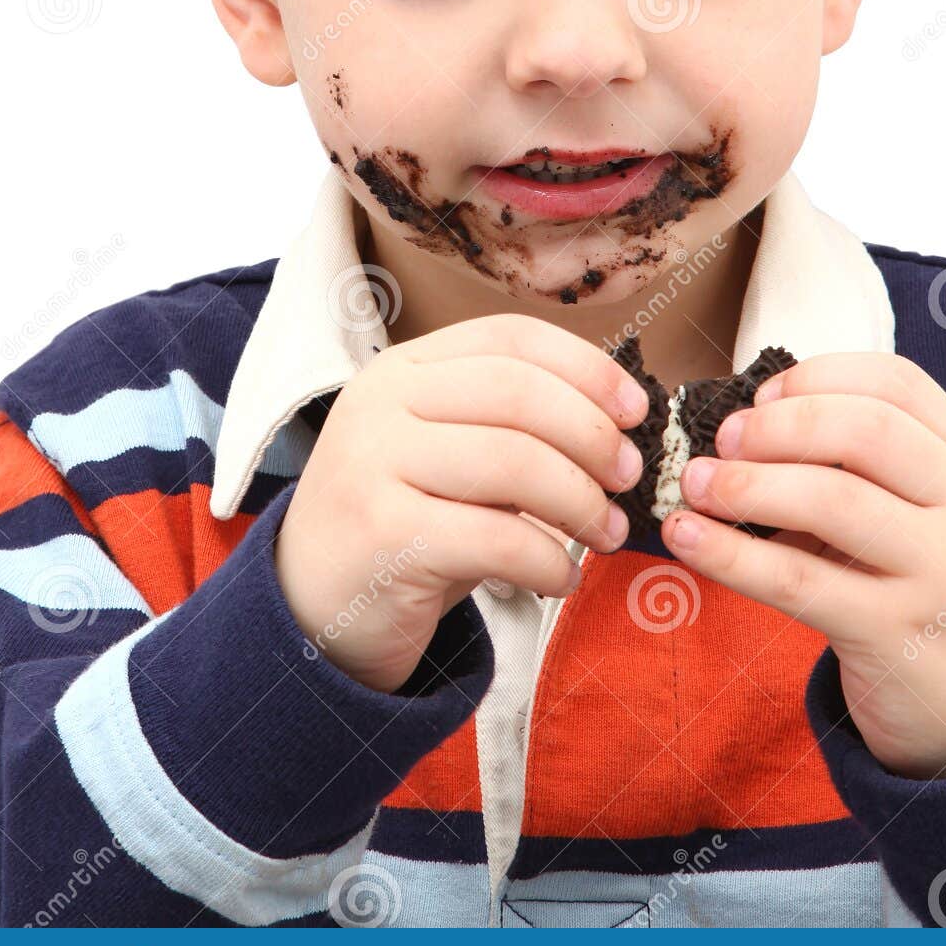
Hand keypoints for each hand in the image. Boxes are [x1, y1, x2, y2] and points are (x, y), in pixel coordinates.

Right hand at [274, 313, 646, 692]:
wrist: (311, 607)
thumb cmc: (404, 524)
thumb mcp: (446, 454)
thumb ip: (509, 425)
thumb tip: (619, 423)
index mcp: (403, 367)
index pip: (510, 338)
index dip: (586, 367)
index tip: (635, 409)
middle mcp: (381, 401)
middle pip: (520, 394)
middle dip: (593, 436)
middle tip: (628, 478)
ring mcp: (373, 463)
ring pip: (515, 462)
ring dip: (581, 502)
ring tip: (604, 533)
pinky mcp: (383, 534)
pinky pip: (497, 539)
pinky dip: (549, 562)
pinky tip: (562, 578)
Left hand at [660, 352, 945, 778]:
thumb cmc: (924, 580)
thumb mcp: (921, 510)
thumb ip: (858, 466)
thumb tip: (738, 430)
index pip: (896, 384)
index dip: (818, 376)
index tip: (761, 394)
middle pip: (866, 430)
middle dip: (779, 426)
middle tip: (723, 439)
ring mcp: (937, 571)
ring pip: (833, 502)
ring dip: (747, 484)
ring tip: (695, 484)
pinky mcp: (893, 633)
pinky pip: (798, 582)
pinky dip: (730, 555)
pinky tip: (686, 538)